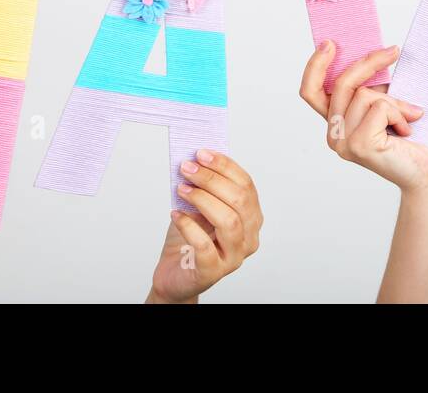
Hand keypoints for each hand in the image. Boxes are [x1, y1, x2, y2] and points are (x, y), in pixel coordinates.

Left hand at [147, 150, 261, 303]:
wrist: (176, 274)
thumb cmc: (189, 239)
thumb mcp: (199, 208)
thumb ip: (204, 188)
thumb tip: (195, 160)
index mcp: (251, 217)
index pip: (246, 185)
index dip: (225, 166)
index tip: (202, 154)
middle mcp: (249, 236)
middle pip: (239, 200)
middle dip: (211, 179)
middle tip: (187, 168)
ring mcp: (234, 256)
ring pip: (228, 221)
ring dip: (202, 199)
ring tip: (182, 189)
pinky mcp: (214, 272)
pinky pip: (205, 246)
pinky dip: (188, 226)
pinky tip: (176, 214)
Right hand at [299, 41, 427, 194]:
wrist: (427, 172)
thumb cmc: (410, 139)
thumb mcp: (386, 104)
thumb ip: (372, 88)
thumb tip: (374, 54)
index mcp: (336, 122)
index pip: (311, 91)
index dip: (315, 66)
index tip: (330, 44)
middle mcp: (334, 134)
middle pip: (341, 84)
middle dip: (369, 63)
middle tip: (393, 51)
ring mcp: (343, 142)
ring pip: (364, 94)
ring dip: (395, 100)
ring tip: (411, 115)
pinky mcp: (360, 146)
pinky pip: (379, 108)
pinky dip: (399, 113)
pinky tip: (407, 130)